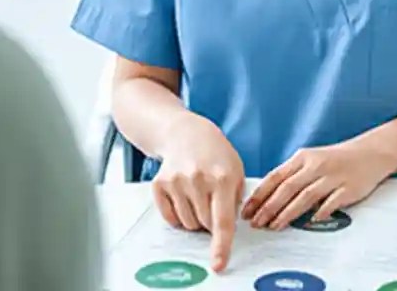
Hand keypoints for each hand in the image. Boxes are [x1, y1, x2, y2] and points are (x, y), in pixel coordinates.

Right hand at [152, 114, 244, 272]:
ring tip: (198, 194)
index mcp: (222, 178)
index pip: (222, 220)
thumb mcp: (237, 170)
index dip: (221, 245)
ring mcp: (176, 181)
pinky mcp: (160, 184)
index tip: (218, 264)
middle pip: (205, 225)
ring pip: (188, 224)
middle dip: (211, 220)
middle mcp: (198, 180)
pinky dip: (179, 214)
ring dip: (195, 217)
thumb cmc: (215, 154)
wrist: (185, 133)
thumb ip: (237, 199)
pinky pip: (170, 218)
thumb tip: (228, 228)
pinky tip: (183, 195)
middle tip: (212, 200)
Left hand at [241, 141, 396, 229]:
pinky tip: (310, 221)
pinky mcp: (348, 188)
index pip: (275, 177)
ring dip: (288, 213)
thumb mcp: (311, 160)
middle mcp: (316, 166)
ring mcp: (333, 177)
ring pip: (305, 196)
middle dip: (269, 207)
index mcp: (303, 158)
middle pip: (287, 188)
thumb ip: (292, 175)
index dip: (259, 195)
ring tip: (274, 226)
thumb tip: (267, 196)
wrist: (370, 152)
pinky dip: (321, 211)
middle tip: (256, 223)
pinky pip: (332, 201)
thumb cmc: (336, 159)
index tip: (247, 210)